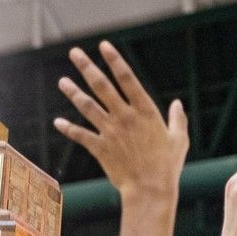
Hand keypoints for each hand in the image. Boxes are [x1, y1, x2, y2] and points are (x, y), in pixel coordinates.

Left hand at [54, 41, 187, 200]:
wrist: (150, 189)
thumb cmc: (168, 165)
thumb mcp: (179, 139)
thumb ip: (177, 119)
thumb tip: (178, 104)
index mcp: (145, 110)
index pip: (127, 78)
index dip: (114, 60)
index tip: (103, 46)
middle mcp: (124, 116)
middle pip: (102, 86)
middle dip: (87, 67)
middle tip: (74, 53)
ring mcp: (110, 131)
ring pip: (87, 106)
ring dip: (73, 92)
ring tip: (62, 81)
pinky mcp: (100, 148)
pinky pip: (80, 135)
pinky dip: (68, 128)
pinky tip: (57, 122)